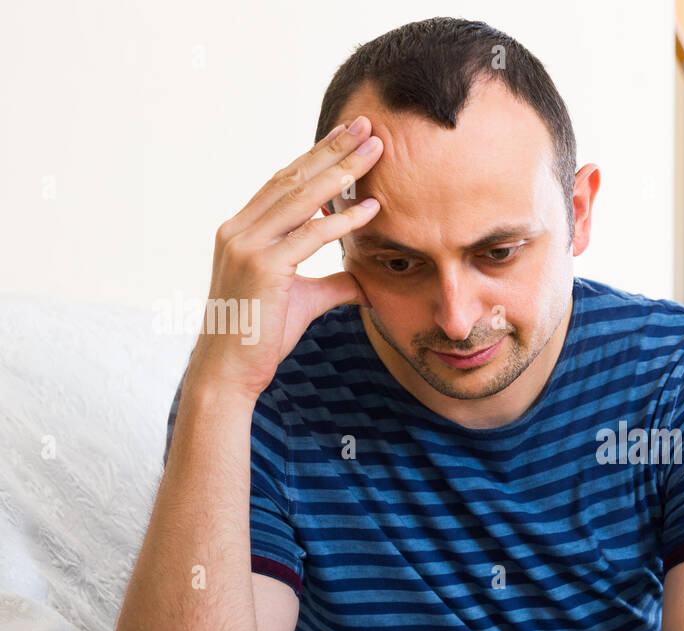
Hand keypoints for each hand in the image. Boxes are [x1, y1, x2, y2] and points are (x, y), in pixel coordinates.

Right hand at [189, 116, 384, 400]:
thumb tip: (362, 281)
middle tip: (366, 125)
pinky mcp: (263, 268)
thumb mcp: (302, 302)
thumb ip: (331, 284)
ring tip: (375, 150)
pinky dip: (342, 220)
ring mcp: (247, 246)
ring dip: (342, 171)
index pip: (284, 183)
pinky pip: (310, 236)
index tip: (347, 137)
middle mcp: (239, 230)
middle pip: (294, 178)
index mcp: (241, 230)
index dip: (317, 156)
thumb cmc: (260, 338)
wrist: (228, 372)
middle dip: (333, 149)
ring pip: (301, 198)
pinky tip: (371, 207)